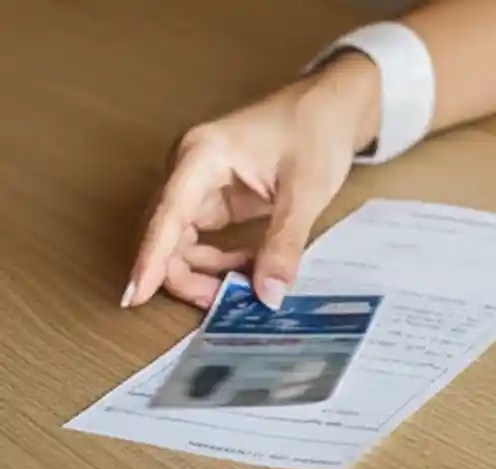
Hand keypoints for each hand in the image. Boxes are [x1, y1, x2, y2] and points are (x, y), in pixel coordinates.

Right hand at [121, 54, 378, 310]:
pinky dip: (223, 260)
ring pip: (184, 241)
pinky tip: (251, 267)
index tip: (133, 297)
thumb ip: (284, 244)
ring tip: (248, 284)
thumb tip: (268, 294)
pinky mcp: (216, 197)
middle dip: (188, 274)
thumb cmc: (316, 131)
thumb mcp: (306, 192)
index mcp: (202, 155)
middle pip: (168, 234)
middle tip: (223, 304)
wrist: (333, 106)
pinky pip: (205, 239)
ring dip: (208, 270)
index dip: (150, 260)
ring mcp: (200, 183)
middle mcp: (191, 169)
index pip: (168, 216)